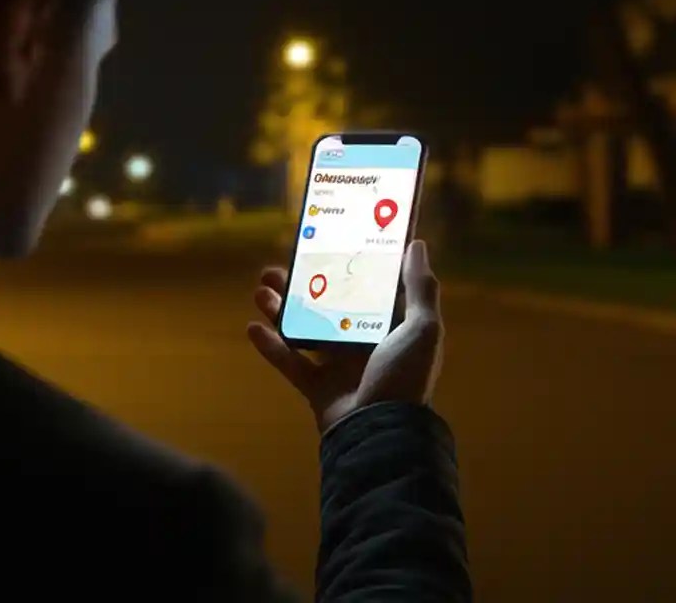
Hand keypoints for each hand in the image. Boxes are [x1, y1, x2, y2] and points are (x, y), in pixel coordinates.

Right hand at [246, 240, 445, 432]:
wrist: (380, 432)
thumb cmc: (404, 378)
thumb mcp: (423, 329)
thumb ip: (419, 288)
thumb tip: (416, 244)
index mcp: (390, 328)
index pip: (368, 290)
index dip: (349, 267)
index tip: (330, 243)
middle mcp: (364, 344)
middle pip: (328, 306)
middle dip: (303, 285)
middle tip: (280, 266)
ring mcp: (338, 366)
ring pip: (304, 330)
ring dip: (281, 309)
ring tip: (260, 289)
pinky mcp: (317, 387)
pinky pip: (289, 362)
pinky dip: (270, 346)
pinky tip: (253, 327)